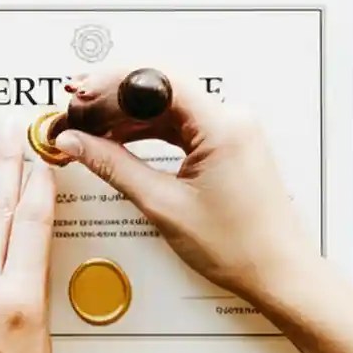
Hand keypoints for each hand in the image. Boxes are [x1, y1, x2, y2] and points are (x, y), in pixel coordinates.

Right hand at [54, 68, 352, 352]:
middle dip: (111, 97)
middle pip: (160, 87)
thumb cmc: (239, 247)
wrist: (278, 273)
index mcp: (223, 126)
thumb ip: (113, 166)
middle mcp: (231, 118)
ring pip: (166, 105)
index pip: (157, 80)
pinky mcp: (227, 143)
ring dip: (126, 114)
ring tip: (88, 128)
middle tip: (74, 112)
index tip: (80, 94)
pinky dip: (147, 130)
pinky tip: (118, 139)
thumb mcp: (163, 205)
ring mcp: (230, 129)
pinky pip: (180, 124)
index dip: (110, 83)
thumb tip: (77, 143)